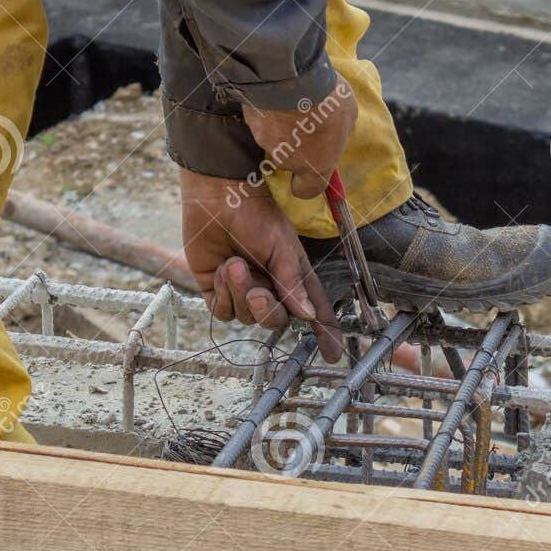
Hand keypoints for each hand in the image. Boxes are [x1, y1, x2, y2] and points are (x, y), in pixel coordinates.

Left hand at [180, 170, 342, 361]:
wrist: (218, 197)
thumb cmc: (256, 214)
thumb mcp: (282, 247)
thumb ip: (292, 283)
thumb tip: (308, 315)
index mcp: (292, 275)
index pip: (313, 310)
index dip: (324, 331)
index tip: (333, 353)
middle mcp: (270, 285)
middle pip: (275, 319)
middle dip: (266, 309)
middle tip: (257, 292)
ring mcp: (243, 288)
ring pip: (245, 317)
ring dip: (240, 293)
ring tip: (234, 264)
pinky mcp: (216, 288)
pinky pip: (222, 311)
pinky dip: (223, 294)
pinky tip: (222, 269)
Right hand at [241, 77, 356, 199]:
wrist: (292, 75)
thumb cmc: (327, 97)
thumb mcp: (348, 115)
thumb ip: (340, 132)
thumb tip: (336, 132)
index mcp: (316, 165)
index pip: (306, 191)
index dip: (306, 183)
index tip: (308, 171)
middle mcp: (288, 160)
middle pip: (288, 161)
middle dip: (294, 146)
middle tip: (304, 121)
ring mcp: (266, 142)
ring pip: (274, 139)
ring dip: (281, 126)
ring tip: (291, 102)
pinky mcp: (250, 123)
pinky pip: (261, 120)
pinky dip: (268, 112)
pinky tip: (277, 94)